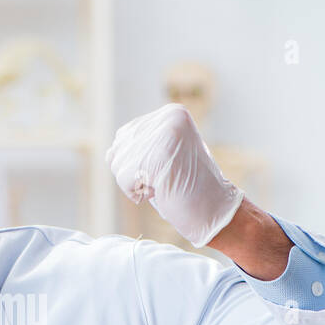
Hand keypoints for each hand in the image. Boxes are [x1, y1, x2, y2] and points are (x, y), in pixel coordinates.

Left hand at [105, 103, 244, 247]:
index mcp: (173, 113)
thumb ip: (138, 147)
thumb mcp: (161, 159)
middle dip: (134, 173)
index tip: (165, 170)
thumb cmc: (188, 189)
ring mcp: (165, 135)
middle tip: (165, 179)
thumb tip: (109, 152)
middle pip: (119, 148)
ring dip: (136, 183)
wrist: (215, 211)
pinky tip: (161, 191)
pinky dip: (137, 192)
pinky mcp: (159, 155)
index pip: (126, 135)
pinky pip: (124, 178)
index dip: (137, 162)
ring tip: (164, 184)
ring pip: (118, 163)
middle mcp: (169, 118)